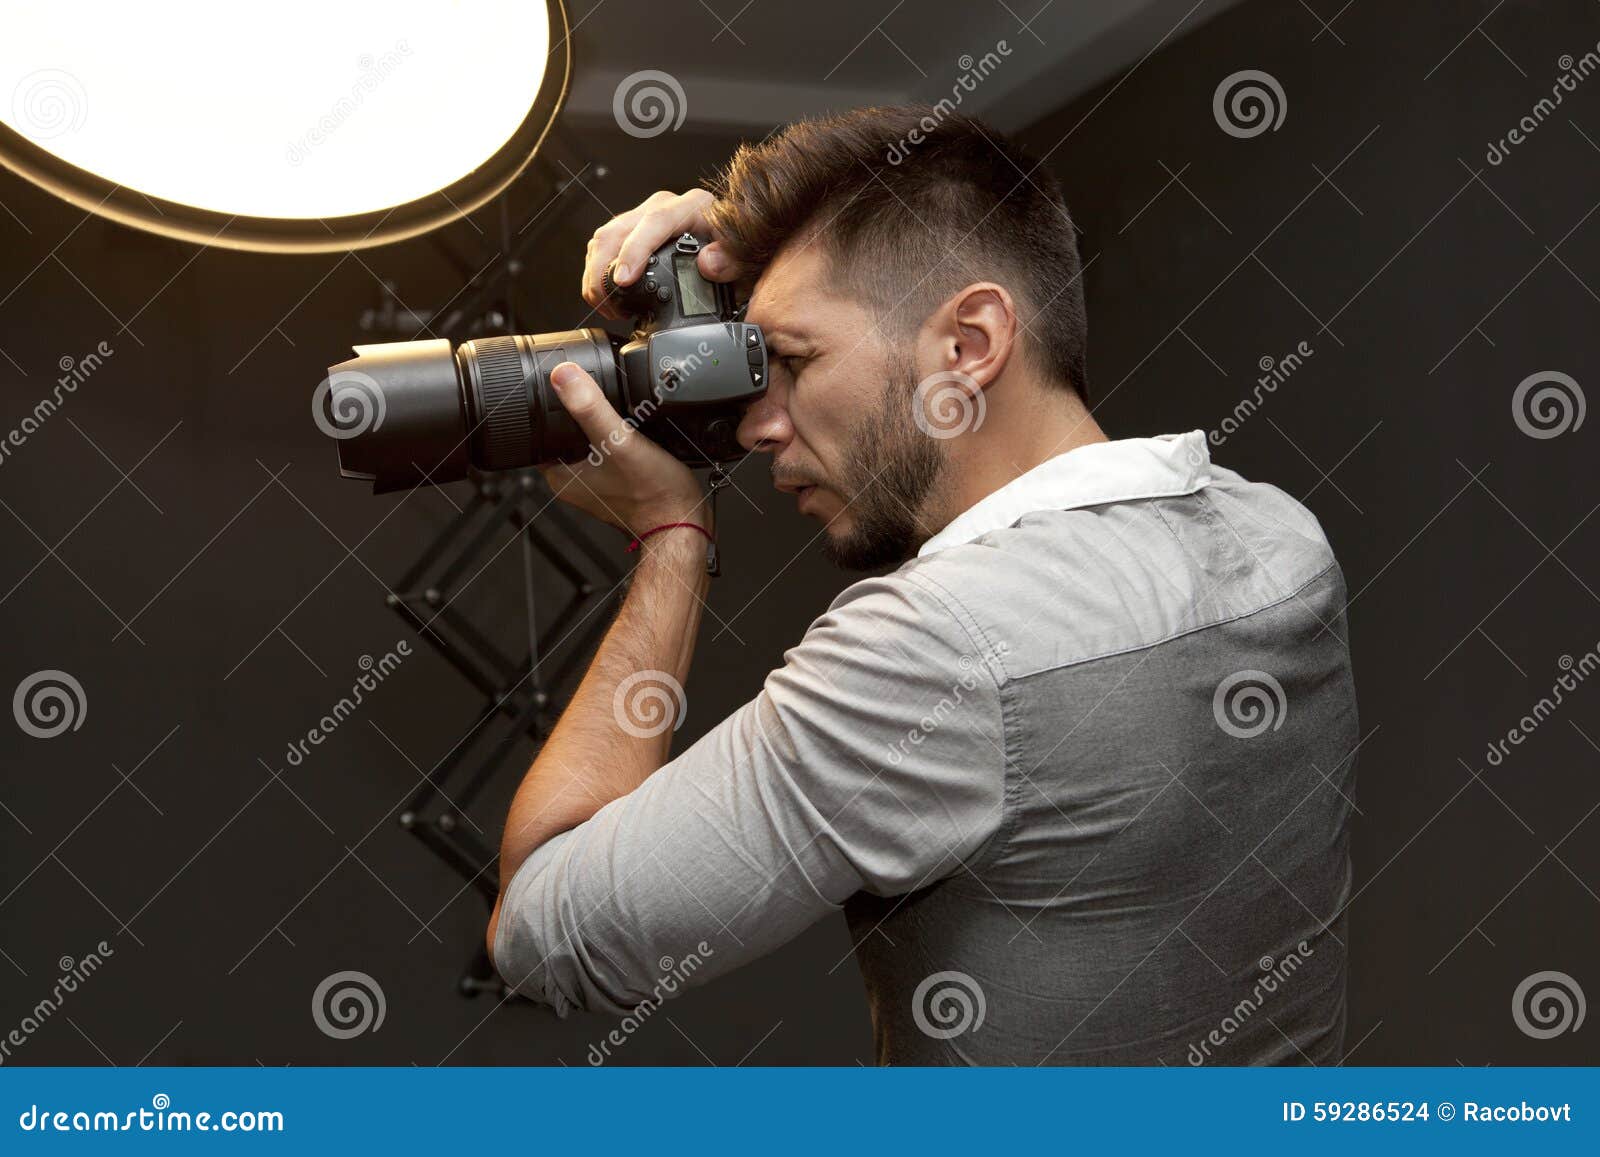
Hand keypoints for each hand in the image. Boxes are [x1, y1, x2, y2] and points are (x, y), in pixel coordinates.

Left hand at [539, 361, 709, 537]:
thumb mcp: (619, 442)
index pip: (542, 427)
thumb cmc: (655, 496)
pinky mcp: (615, 483)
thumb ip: (590, 408)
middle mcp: (573, 481)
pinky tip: (635, 436)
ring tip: (625, 420)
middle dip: (585, 412)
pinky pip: (609, 451)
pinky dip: (619, 440)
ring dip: (605, 425)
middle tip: (609, 403)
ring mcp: (595, 483)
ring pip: (590, 440)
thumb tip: (564, 375)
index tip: (578, 388)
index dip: (557, 402)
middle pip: (568, 430)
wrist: (684, 523)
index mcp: (560, 474)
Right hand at [582, 189, 744, 319]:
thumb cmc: (738, 252)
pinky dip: (598, 273)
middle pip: (618, 230)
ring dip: (597, 275)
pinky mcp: (632, 229)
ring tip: (607, 306)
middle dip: (604, 271)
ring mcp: (645, 216)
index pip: (655, 223)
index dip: (635, 251)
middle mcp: (665, 207)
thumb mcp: (745, 259)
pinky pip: (604, 246)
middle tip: (609, 305)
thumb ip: (731, 260)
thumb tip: (708, 263)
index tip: (624, 279)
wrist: (735, 248)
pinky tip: (607, 295)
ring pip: (605, 238)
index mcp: (693, 207)